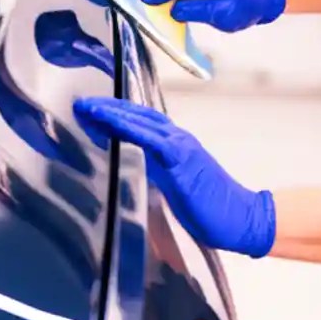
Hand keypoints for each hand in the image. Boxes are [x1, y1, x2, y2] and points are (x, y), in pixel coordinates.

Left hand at [75, 97, 274, 257]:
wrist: (240, 217)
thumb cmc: (208, 207)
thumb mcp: (172, 186)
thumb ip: (153, 172)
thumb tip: (127, 170)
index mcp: (174, 145)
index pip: (140, 122)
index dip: (114, 114)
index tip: (89, 110)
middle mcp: (176, 139)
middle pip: (137, 115)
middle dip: (107, 107)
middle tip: (80, 102)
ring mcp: (180, 146)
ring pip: (141, 121)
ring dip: (112, 113)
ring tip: (88, 107)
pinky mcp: (181, 159)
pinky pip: (150, 139)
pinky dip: (129, 127)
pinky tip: (110, 121)